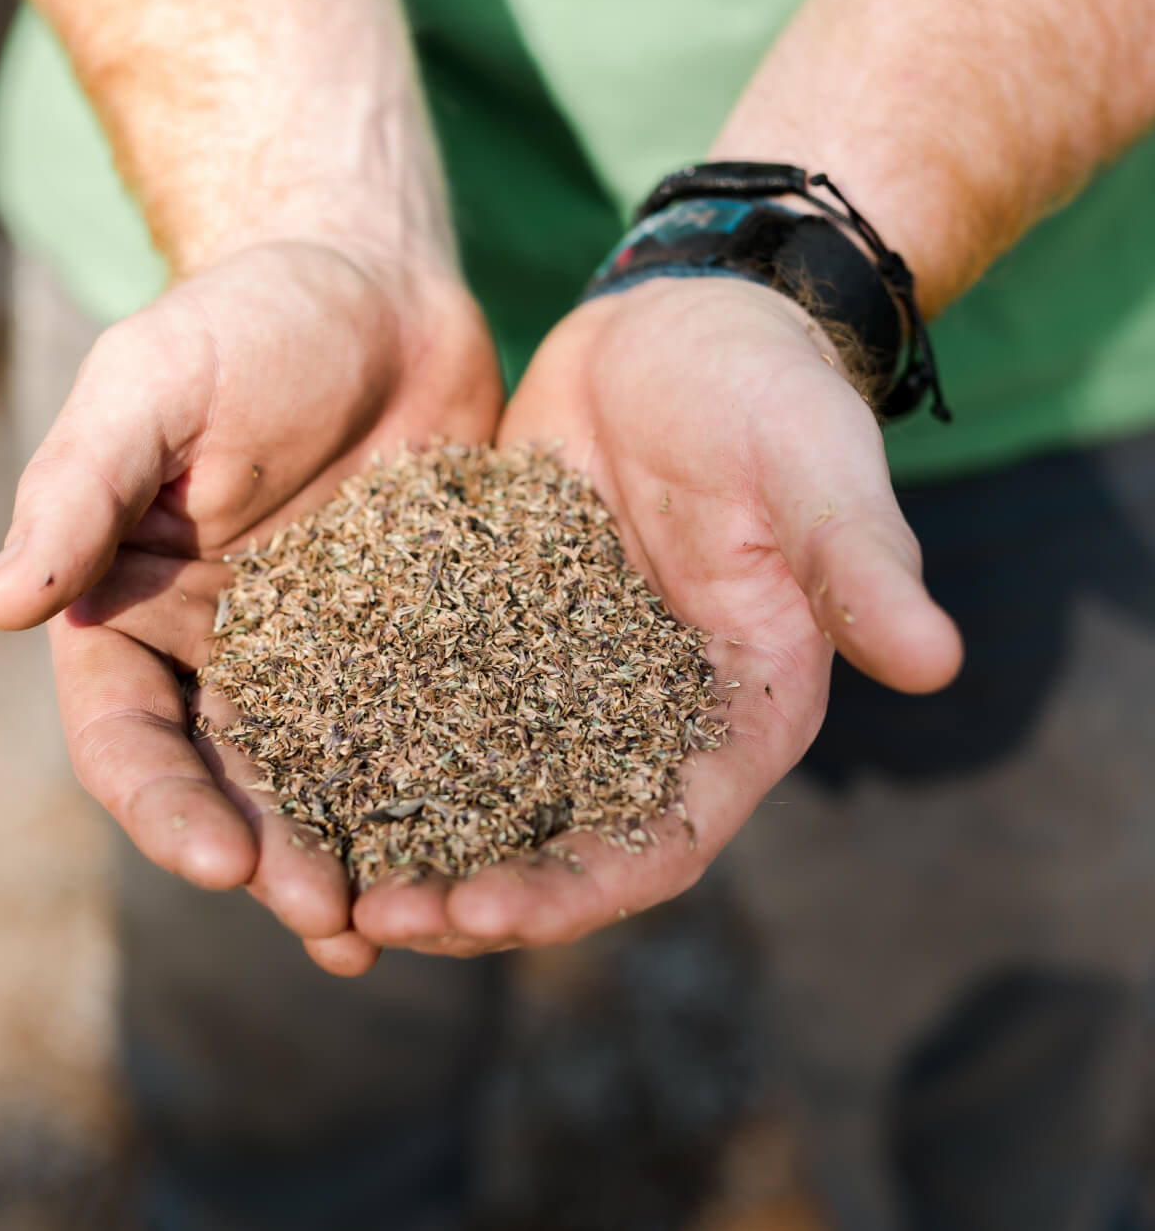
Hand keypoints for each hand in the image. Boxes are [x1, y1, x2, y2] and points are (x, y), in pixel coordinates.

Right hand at [0, 240, 500, 976]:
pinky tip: (486, 847)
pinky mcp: (419, 642)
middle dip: (270, 859)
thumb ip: (80, 488)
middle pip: (231, 787)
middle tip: (324, 915)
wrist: (378, 287)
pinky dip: (445, 793)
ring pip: (328, 784)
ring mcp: (325, 657)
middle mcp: (220, 656)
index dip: (163, 808)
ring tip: (398, 926)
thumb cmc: (243, 320)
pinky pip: (428, 731)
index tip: (215, 859)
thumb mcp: (153, 384)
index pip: (128, 740)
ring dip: (353, 857)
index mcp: (129, 614)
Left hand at [354, 274, 961, 955]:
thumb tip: (936, 660)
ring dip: (409, 842)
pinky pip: (429, 707)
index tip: (479, 911)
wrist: (682, 315)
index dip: (573, 890)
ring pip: (481, 794)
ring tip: (314, 869)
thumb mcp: (813, 466)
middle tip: (364, 915)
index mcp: (742, 714)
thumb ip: (859, 564)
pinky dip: (374, 747)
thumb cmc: (767, 387)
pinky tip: (293, 762)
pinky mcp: (496, 629)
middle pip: (557, 846)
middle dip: (468, 895)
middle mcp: (650, 719)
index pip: (660, 843)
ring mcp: (567, 680)